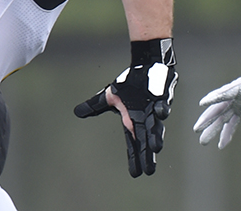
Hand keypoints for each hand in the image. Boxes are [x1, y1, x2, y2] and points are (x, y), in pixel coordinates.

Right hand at [75, 38, 177, 177]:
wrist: (145, 66)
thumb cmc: (131, 83)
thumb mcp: (110, 97)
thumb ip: (96, 106)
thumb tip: (77, 112)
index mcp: (132, 121)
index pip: (133, 143)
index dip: (135, 158)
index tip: (136, 174)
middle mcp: (145, 119)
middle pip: (146, 140)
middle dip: (148, 155)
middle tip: (150, 171)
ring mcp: (155, 109)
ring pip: (156, 126)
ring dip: (156, 136)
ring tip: (156, 148)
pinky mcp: (163, 98)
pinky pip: (162, 105)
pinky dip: (162, 109)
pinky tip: (161, 114)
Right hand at [194, 44, 240, 148]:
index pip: (226, 92)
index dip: (215, 97)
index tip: (202, 103)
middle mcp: (236, 95)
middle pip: (218, 107)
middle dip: (208, 118)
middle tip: (197, 128)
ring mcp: (238, 104)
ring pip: (222, 118)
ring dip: (213, 129)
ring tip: (203, 142)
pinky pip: (231, 124)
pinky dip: (226, 134)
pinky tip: (221, 145)